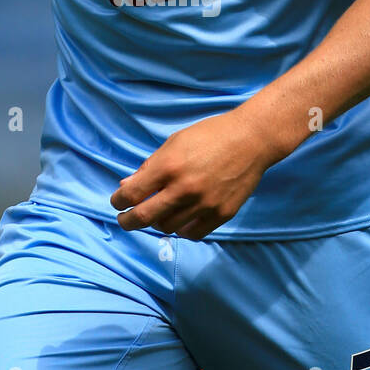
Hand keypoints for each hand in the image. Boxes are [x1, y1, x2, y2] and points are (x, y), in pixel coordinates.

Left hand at [109, 109, 274, 239]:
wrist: (251, 139)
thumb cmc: (209, 135)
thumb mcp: (174, 143)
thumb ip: (149, 166)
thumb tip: (126, 186)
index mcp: (169, 166)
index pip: (132, 194)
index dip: (118, 202)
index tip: (118, 202)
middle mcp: (184, 188)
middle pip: (144, 217)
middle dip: (128, 221)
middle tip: (125, 220)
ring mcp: (204, 204)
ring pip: (167, 228)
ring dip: (157, 222)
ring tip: (159, 214)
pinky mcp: (221, 214)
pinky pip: (192, 233)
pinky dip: (182, 229)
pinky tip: (180, 220)